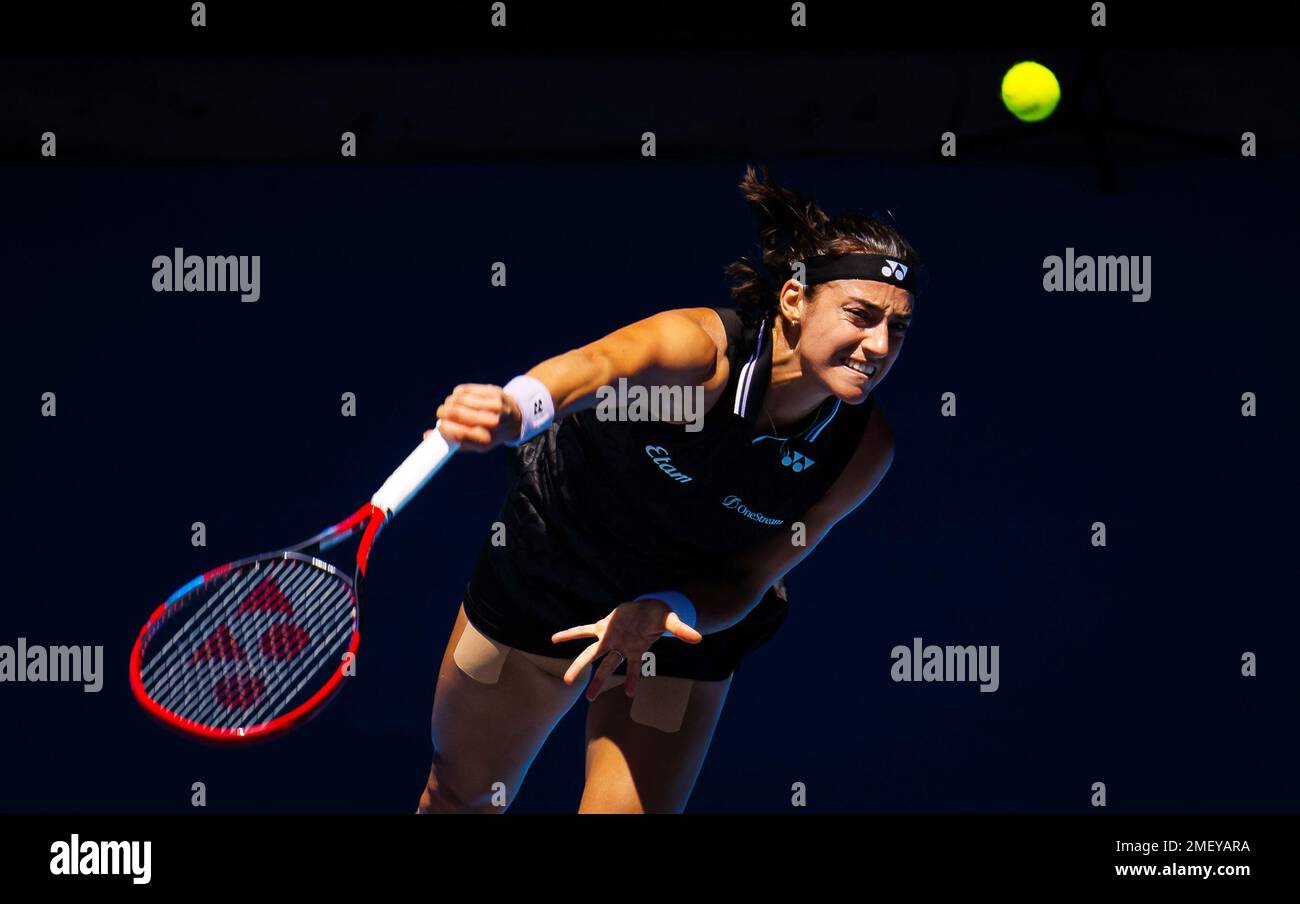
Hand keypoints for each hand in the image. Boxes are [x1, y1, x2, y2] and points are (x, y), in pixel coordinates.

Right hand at [427, 383, 522, 451]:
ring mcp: (494, 406)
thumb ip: (451, 442)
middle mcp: (491, 423)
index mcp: (485, 441)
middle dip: (443, 412)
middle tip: (441, 413)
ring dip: (450, 402)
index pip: (457, 432)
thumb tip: (426, 435)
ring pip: (459, 399)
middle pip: (456, 413)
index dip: (443, 427)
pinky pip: (465, 390)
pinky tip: (460, 397)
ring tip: (450, 405)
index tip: (440, 426)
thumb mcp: (473, 444)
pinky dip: (458, 393)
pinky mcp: (493, 392)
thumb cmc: (488, 434)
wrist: (515, 419)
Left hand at [552, 599, 702, 699]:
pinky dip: (570, 634)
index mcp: (635, 649)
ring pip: (592, 654)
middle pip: (607, 667)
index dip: (634, 680)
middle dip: (598, 681)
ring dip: (579, 666)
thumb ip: (682, 631)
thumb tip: (699, 638)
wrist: (649, 608)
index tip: (630, 694)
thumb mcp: (672, 621)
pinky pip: (583, 631)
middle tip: (587, 699)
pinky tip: (555, 639)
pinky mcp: (603, 626)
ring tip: (567, 680)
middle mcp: (620, 648)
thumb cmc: (661, 617)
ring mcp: (610, 638)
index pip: (634, 668)